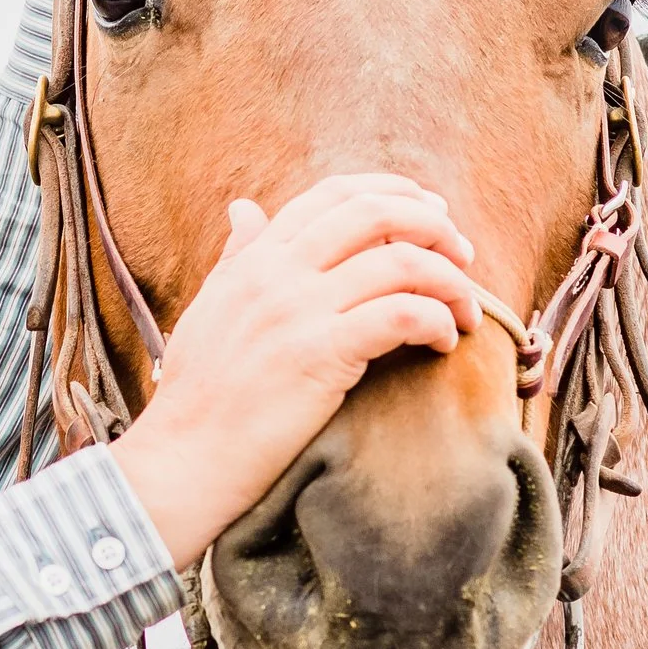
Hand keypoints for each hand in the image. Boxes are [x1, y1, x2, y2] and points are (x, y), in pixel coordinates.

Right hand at [108, 174, 480, 567]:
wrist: (184, 456)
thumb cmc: (197, 393)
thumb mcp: (209, 307)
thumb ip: (236, 256)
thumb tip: (244, 208)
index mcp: (254, 259)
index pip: (332, 195)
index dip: (393, 192)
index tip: (431, 213)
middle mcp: (276, 273)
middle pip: (375, 214)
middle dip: (435, 227)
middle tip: (463, 254)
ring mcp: (297, 311)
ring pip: (401, 263)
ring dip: (450, 281)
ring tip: (463, 310)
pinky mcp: (320, 355)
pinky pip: (403, 315)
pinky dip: (438, 321)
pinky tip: (444, 343)